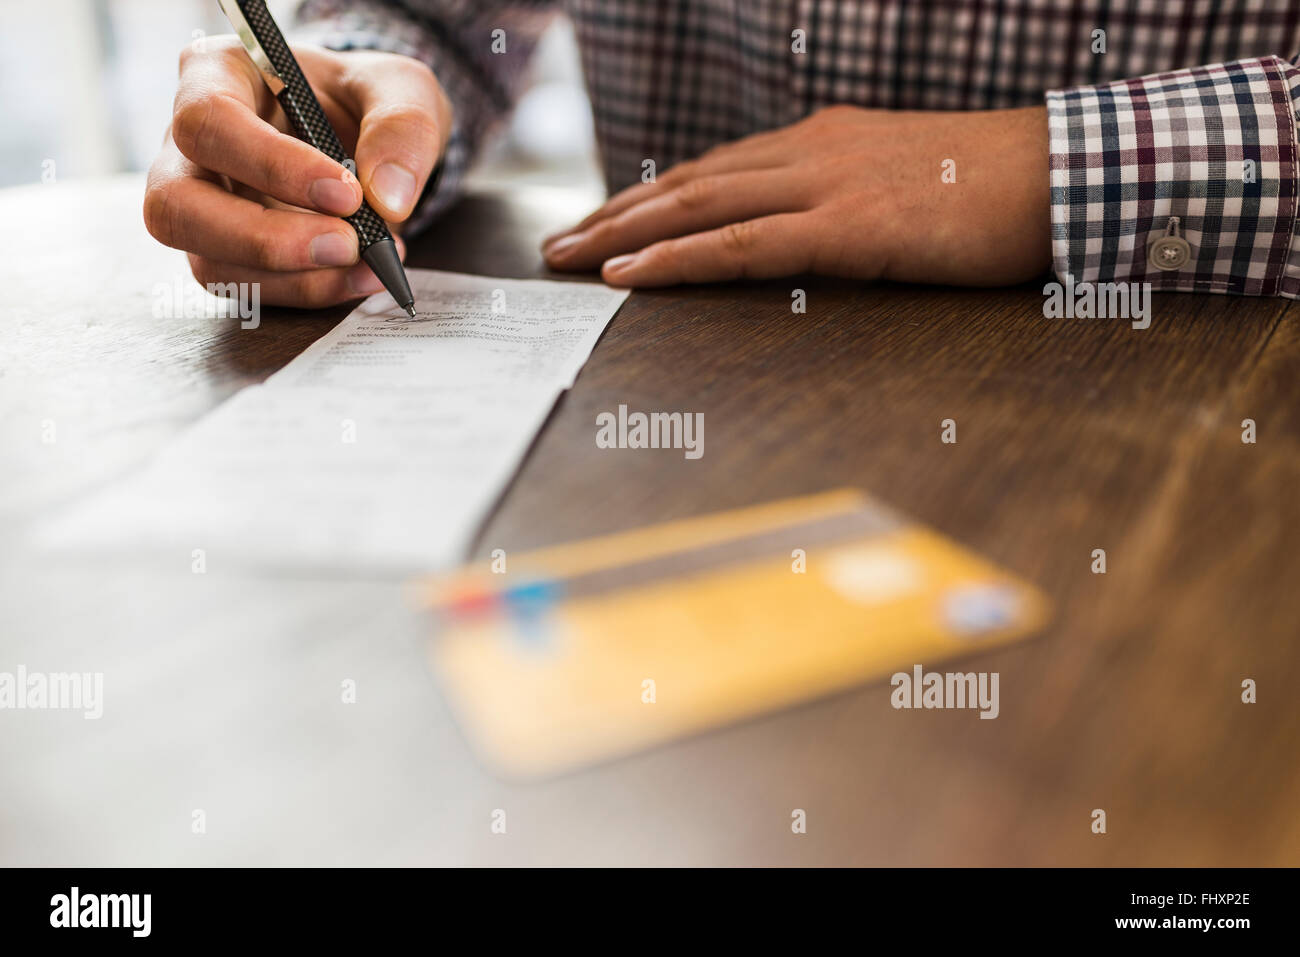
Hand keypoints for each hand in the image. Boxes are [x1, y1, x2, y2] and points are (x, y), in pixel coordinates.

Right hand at [144, 38, 450, 306]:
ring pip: (207, 261)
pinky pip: (247, 289)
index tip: (347, 194)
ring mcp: (200, 204)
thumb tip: (388, 196)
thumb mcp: (403, 88)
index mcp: (218, 73)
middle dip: (265, 239)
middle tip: (348, 245)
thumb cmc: (366, 100)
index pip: (209, 120)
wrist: (370, 140)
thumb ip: (403, 126)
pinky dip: (309, 292)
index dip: (272, 164)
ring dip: (295, 278)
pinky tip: (361, 278)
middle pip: (176, 203)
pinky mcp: (224, 253)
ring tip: (371, 265)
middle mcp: (190, 143)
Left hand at [542, 105, 1050, 287]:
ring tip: (568, 259)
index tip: (606, 220)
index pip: (716, 170)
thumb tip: (812, 232)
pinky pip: (740, 246)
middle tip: (557, 243)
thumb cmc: (997, 188)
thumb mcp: (906, 185)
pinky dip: (676, 258)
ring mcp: (825, 186)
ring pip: (698, 207)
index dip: (652, 196)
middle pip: (688, 182)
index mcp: (824, 142)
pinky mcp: (847, 228)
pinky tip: (629, 274)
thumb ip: (850, 200)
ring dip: (623, 233)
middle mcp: (810, 153)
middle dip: (614, 213)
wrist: (1068, 173)